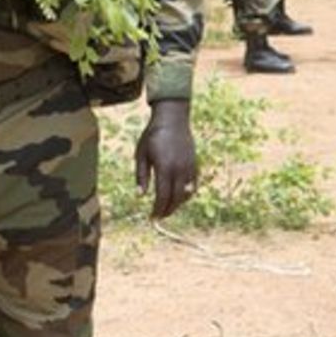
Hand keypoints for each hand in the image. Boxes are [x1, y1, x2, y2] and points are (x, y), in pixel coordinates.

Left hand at [134, 98, 197, 219]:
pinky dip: (187, 194)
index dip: (158, 210)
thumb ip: (141, 176)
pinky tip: (179, 197)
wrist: (172, 119)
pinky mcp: (195, 164)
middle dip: (167, 210)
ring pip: (186, 194)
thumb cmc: (152, 136)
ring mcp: (189, 167)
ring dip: (177, 204)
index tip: (152, 217)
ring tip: (167, 208)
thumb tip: (140, 196)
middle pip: (176, 198)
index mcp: (164, 167)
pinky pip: (193, 185)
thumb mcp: (141, 154)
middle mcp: (179, 169)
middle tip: (159, 217)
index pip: (163, 196)